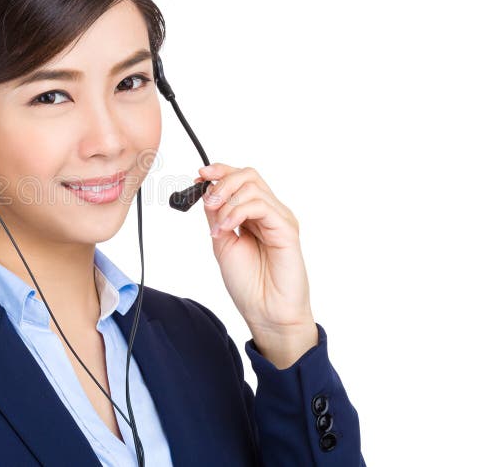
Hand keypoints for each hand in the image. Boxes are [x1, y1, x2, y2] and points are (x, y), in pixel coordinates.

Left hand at [196, 163, 317, 368]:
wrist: (266, 313)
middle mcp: (269, 212)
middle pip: (248, 175)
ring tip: (217, 226)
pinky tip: (226, 229)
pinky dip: (236, 213)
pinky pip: (260, 206)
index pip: (241, 179)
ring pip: (253, 187)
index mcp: (254, 215)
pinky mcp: (287, 229)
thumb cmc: (249, 284)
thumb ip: (217, 217)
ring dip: (226, 201)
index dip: (219, 172)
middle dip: (222, 181)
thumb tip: (207, 192)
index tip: (198, 176)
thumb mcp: (222, 243)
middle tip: (207, 201)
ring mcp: (279, 219)